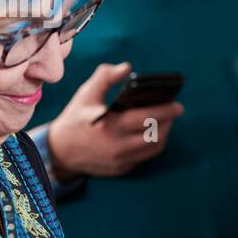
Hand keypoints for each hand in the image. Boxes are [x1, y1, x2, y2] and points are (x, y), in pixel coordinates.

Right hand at [47, 62, 183, 177]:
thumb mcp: (86, 94)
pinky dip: (153, 144)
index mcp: (108, 125)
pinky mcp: (121, 169)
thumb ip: (105, 76)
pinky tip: (155, 132)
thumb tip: (127, 67)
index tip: (177, 104)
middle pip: (154, 135)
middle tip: (176, 110)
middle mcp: (115, 146)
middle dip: (169, 121)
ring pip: (154, 148)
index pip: (144, 118)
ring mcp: (119, 160)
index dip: (164, 111)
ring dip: (164, 133)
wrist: (60, 151)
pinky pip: (145, 157)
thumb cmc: (76, 118)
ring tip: (167, 120)